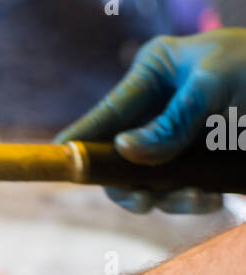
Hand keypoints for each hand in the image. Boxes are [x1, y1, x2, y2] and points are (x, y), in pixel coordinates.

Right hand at [58, 30, 245, 213]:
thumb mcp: (212, 88)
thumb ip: (170, 123)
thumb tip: (124, 152)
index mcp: (152, 73)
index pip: (104, 114)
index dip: (81, 142)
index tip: (62, 163)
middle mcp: (157, 106)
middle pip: (118, 158)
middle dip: (129, 183)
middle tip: (143, 201)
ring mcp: (177, 136)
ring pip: (148, 181)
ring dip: (166, 198)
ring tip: (197, 197)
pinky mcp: (199, 160)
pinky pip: (177, 190)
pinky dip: (188, 200)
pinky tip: (210, 197)